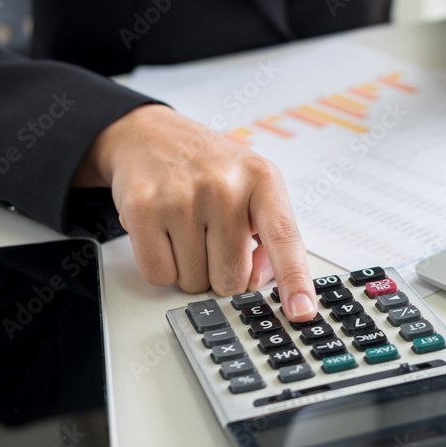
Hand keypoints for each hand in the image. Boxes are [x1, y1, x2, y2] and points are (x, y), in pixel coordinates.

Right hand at [72, 104, 317, 320]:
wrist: (151, 135)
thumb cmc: (210, 168)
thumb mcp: (253, 187)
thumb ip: (268, 236)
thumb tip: (259, 280)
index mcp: (263, 180)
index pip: (285, 238)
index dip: (295, 280)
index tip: (302, 311)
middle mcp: (225, 185)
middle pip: (232, 278)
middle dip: (222, 273)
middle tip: (212, 240)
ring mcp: (182, 196)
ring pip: (194, 281)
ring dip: (190, 269)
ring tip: (186, 230)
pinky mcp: (143, 208)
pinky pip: (159, 275)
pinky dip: (162, 266)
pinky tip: (164, 235)